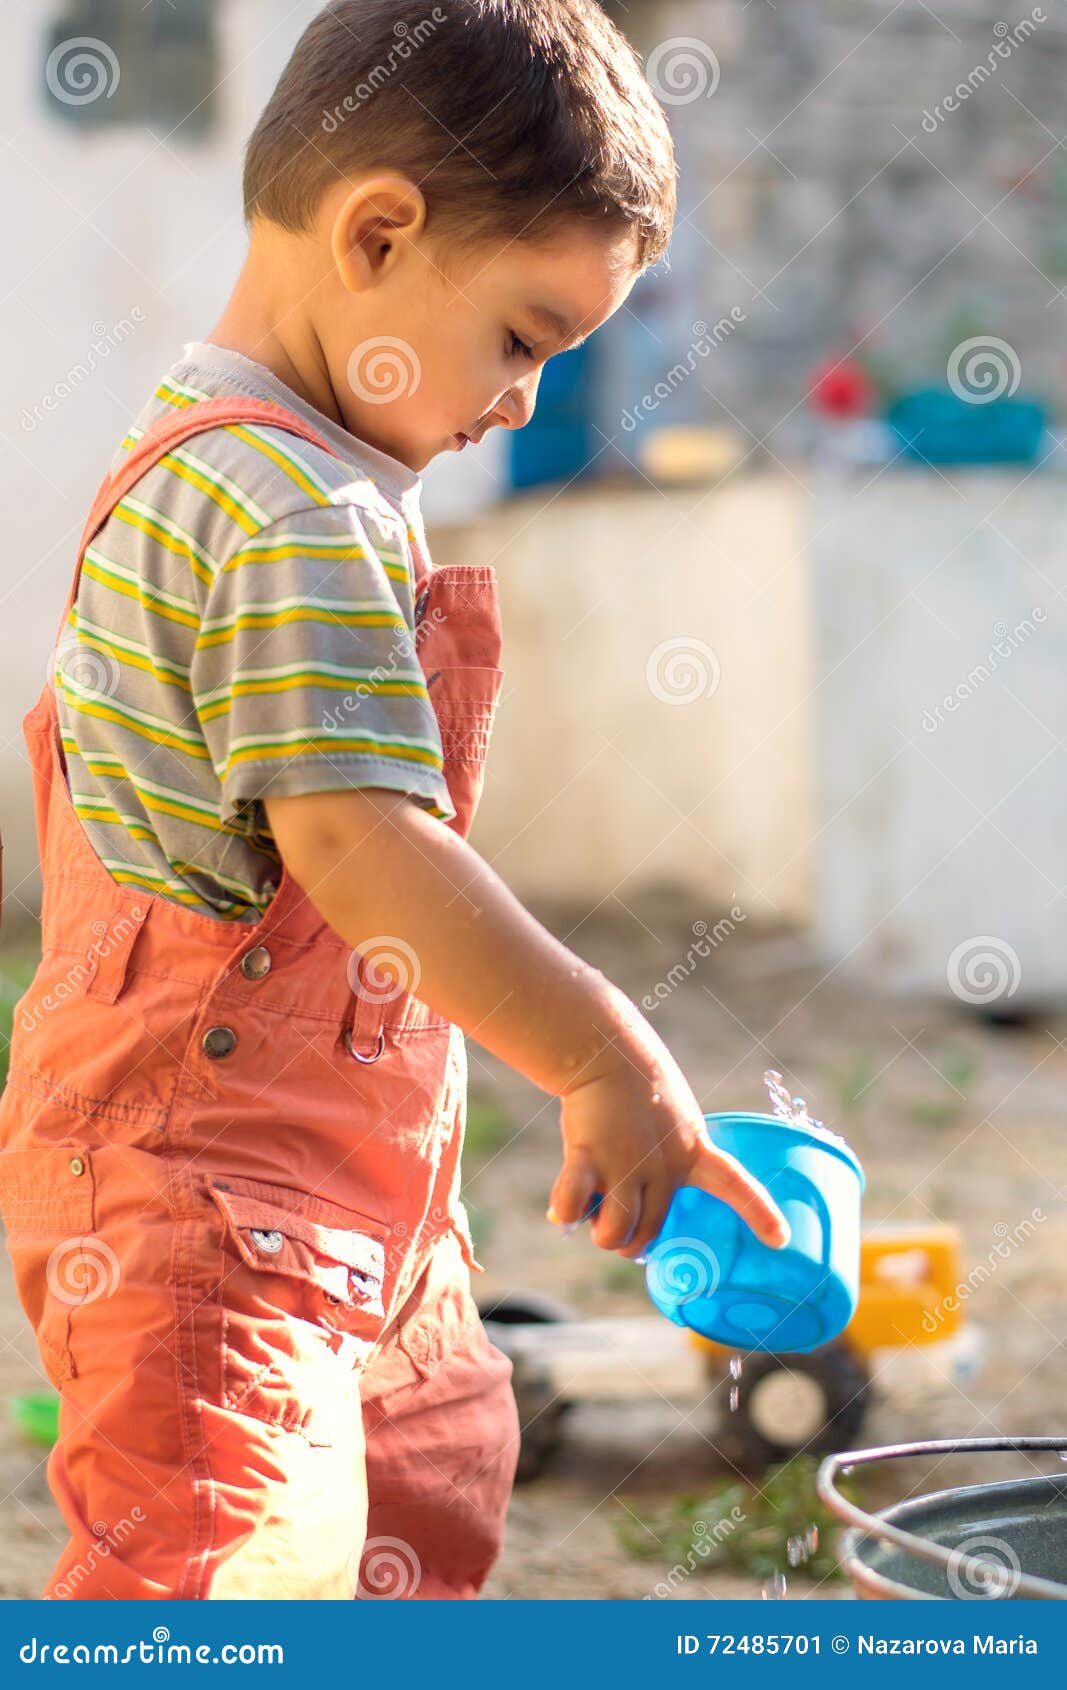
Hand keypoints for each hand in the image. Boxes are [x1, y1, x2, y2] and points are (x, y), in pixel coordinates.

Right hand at [547, 1049, 789, 1259]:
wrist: (609, 1055)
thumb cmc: (639, 1094)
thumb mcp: (672, 1128)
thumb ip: (657, 1172)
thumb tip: (602, 1219)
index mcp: (693, 1153)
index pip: (736, 1185)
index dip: (759, 1214)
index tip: (781, 1240)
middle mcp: (664, 1165)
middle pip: (646, 1235)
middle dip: (625, 1239)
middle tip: (611, 1215)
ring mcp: (626, 1163)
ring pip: (614, 1233)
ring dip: (598, 1230)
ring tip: (591, 1209)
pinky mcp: (588, 1157)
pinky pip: (573, 1207)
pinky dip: (566, 1212)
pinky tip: (561, 1209)